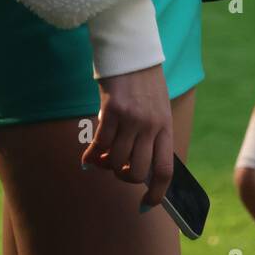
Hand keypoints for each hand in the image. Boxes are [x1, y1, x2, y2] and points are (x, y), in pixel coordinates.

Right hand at [81, 63, 173, 207]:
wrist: (131, 51)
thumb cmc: (144, 81)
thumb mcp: (157, 108)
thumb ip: (151, 134)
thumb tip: (135, 164)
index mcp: (165, 126)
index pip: (165, 170)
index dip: (157, 193)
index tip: (147, 203)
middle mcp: (150, 126)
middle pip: (137, 171)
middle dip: (124, 177)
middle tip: (117, 169)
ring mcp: (131, 118)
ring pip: (116, 159)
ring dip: (107, 164)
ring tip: (103, 157)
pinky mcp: (112, 110)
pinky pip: (100, 143)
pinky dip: (93, 154)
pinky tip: (89, 155)